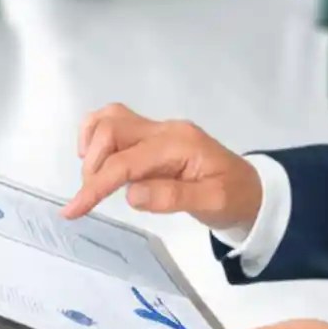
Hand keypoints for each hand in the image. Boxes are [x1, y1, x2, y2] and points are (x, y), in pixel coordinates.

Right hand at [60, 103, 261, 230]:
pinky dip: (99, 140)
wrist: (253, 190)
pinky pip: (118, 126)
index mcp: (179, 144)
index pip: (127, 161)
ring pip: (111, 118)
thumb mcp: (213, 203)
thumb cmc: (235, 198)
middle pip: (113, 126)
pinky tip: (102, 165)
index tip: (74, 210)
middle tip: (91, 196)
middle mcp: (165, 130)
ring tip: (93, 178)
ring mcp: (159, 130)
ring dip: (92, 145)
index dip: (97, 184)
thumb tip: (131, 194)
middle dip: (92, 162)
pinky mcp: (154, 136)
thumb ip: (172, 197)